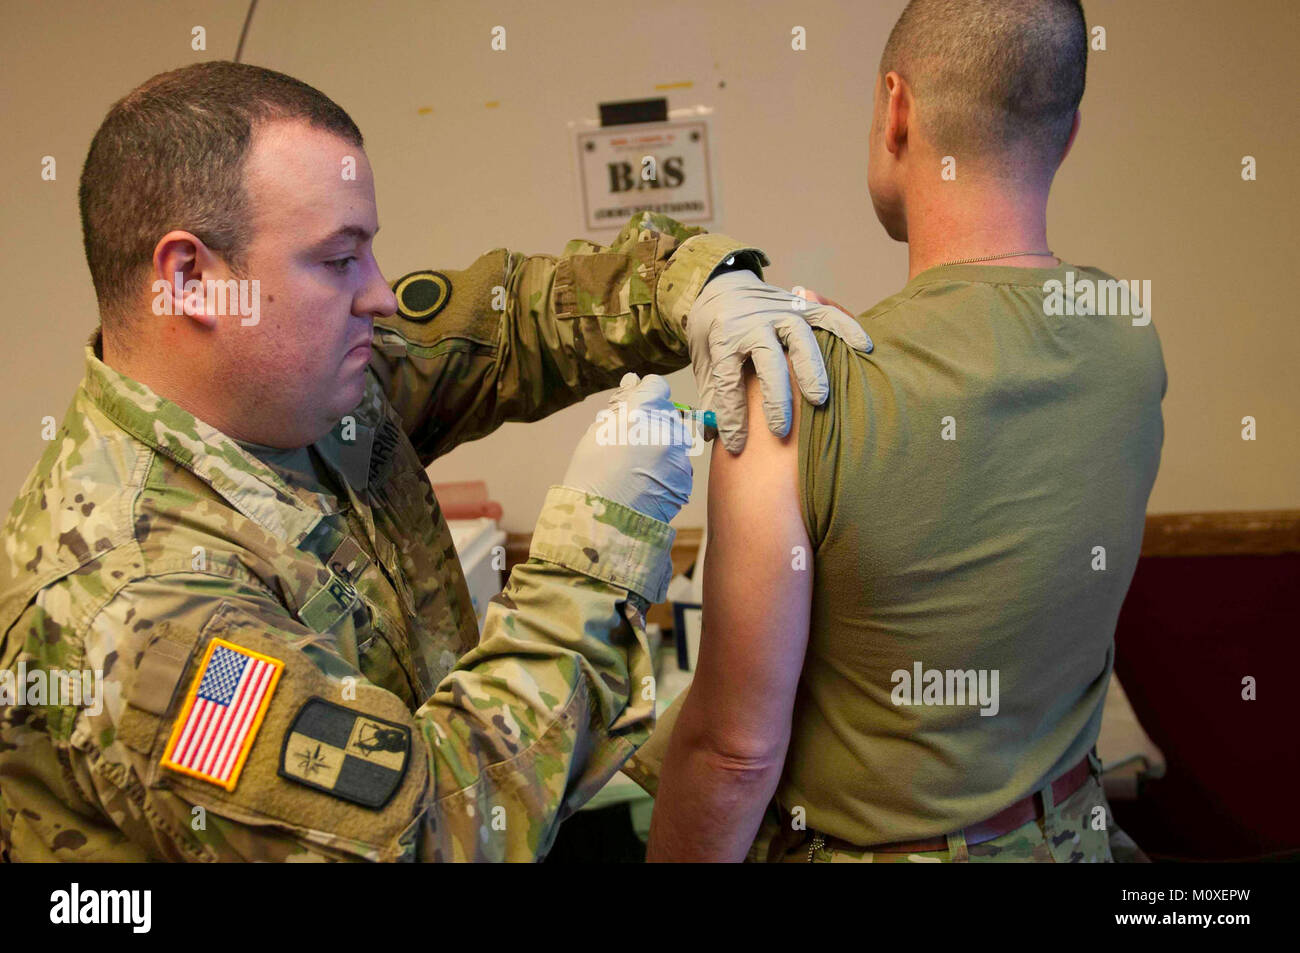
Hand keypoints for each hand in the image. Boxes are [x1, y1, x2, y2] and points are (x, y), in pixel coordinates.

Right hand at [561, 373, 693, 523]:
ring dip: (662, 449)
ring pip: (676, 441)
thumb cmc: (592, 476)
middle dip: (654, 424)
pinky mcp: (685, 479)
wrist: (601, 522)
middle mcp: (665, 429)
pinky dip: (667, 472)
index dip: (646, 396)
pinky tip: (647, 484)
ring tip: (637, 470)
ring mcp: (678, 456)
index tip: (638, 408)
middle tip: (632, 448)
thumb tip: (634, 382)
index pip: (657, 387)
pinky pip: (679, 466)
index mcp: (641, 412)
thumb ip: (622, 406)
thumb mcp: (598, 433)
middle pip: (668, 414)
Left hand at [686, 270, 872, 452]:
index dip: (731, 416)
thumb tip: (712, 437)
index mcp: (723, 337)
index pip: (727, 381)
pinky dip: (846, 328)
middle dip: (775, 397)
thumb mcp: (704, 360)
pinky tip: (863, 347)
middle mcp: (752, 323)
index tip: (738, 445)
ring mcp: (778, 312)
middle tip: (780, 430)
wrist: (720, 285)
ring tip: (819, 399)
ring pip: (800, 338)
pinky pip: (827, 314)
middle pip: (767, 360)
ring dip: (810, 369)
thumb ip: (711, 396)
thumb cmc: (713, 331)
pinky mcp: (799, 305)